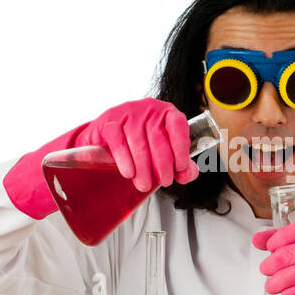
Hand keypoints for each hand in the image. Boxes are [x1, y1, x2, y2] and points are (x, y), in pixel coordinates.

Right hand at [3, 97, 197, 219]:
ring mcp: (127, 112)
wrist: (106, 138)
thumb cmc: (139, 144)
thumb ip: (179, 163)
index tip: (181, 168)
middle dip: (162, 164)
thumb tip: (188, 174)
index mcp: (165, 112)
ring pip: (138, 141)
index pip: (178, 125)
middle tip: (163, 182)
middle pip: (157, 136)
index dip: (181, 147)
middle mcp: (148, 108)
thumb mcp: (161, 152)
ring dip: (143, 166)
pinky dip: (124, 158)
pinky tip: (128, 173)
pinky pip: (118, 140)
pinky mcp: (109, 120)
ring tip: (145, 185)